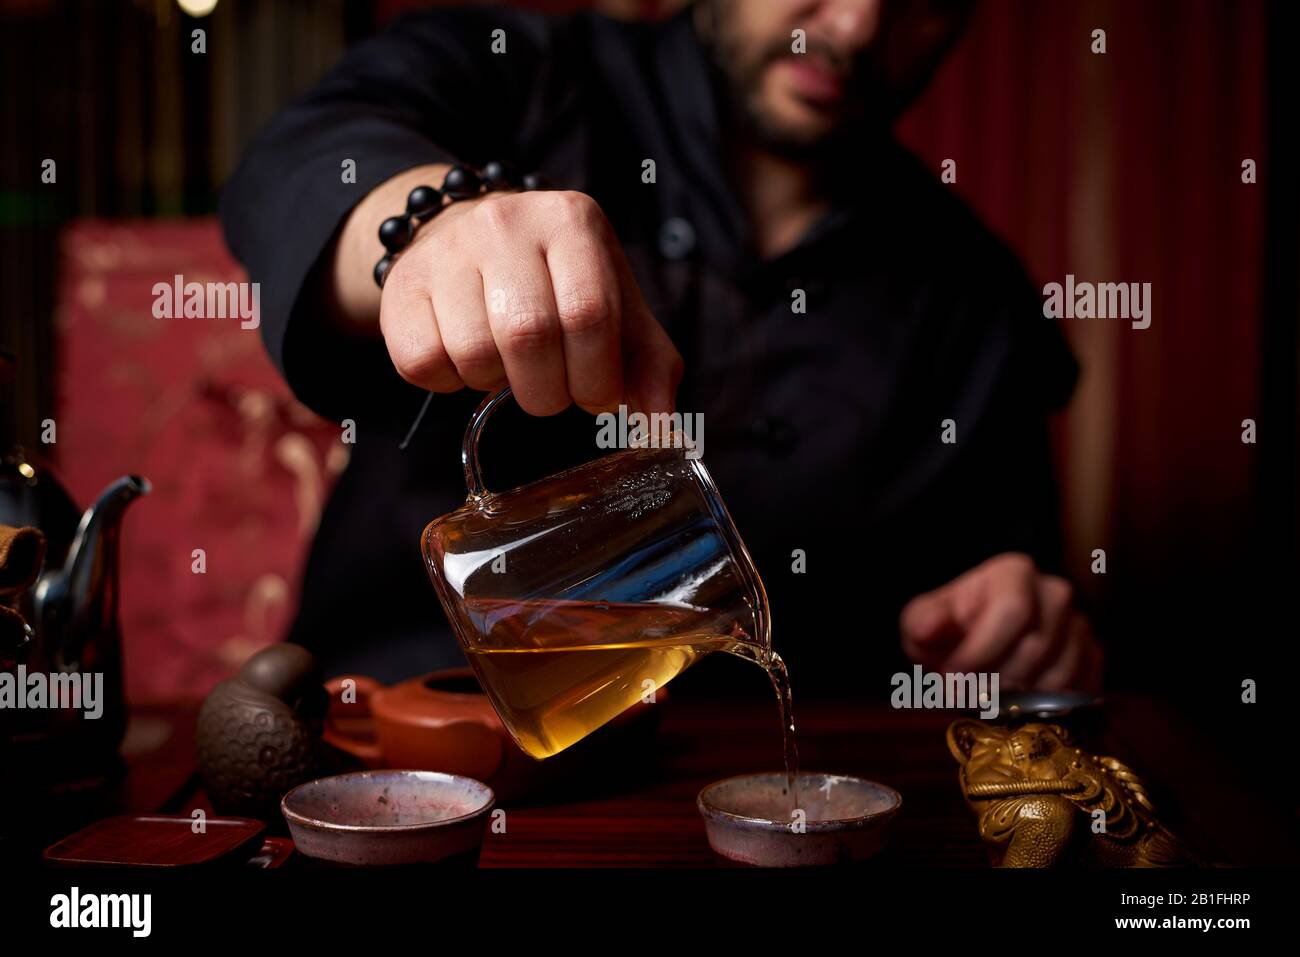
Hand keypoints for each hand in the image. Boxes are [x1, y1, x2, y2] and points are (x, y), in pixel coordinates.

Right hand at [379, 188, 682, 416]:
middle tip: (551, 394)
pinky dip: (447, 383)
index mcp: (571, 221)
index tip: (596, 395)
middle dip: (548, 391)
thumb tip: (662, 423)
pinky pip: (422, 362)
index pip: (589, 313)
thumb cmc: (554, 283)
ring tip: (506, 366)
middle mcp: (505, 222)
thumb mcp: (613, 306)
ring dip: (495, 385)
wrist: (467, 238)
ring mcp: (446, 249)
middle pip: (529, 334)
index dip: (596, 375)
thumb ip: (648, 362)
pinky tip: (464, 360)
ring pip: (473, 352)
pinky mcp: (401, 284)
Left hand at [899, 553, 1102, 692]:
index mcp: (1014, 573)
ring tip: (987, 695)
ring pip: (1058, 675)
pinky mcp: (1092, 657)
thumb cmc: (948, 631)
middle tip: (965, 693)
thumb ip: (922, 622)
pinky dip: (1044, 705)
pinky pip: (1077, 691)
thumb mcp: (921, 622)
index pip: (1012, 611)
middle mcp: (1055, 593)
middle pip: (1036, 647)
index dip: (981, 651)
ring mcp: (1079, 626)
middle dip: (994, 679)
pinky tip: (1016, 700)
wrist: (974, 644)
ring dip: (1017, 697)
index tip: (952, 677)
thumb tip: (929, 628)